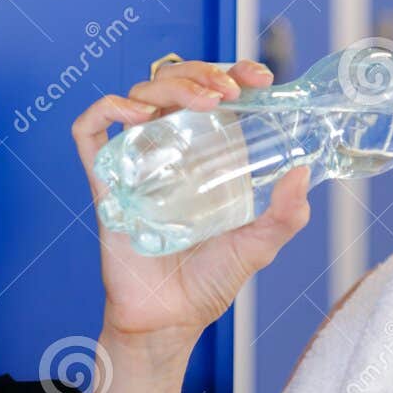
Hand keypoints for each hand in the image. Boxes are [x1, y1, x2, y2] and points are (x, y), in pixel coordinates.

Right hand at [72, 58, 311, 340]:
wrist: (168, 321)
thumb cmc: (208, 283)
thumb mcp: (259, 245)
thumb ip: (284, 215)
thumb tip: (302, 171)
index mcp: (206, 155)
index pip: (212, 93)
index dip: (231, 71)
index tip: (258, 77)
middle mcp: (169, 150)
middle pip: (174, 84)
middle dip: (201, 73)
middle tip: (229, 91)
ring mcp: (136, 163)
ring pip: (139, 96)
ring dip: (170, 85)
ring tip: (202, 102)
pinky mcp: (106, 183)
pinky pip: (90, 133)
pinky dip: (108, 110)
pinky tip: (136, 115)